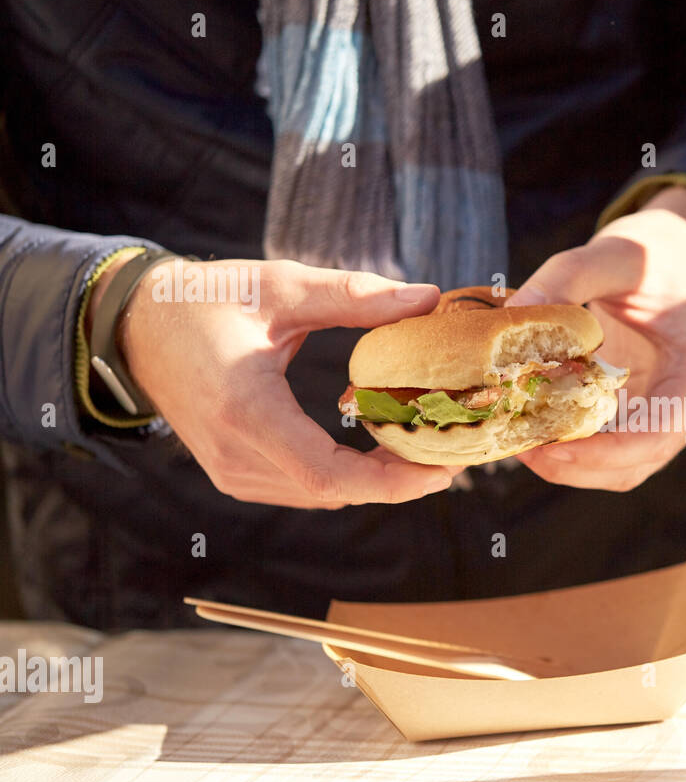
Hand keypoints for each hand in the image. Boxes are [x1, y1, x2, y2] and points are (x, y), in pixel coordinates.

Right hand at [102, 256, 460, 507]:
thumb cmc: (206, 300)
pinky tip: (380, 447)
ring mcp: (231, 472)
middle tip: (452, 455)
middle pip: (333, 491)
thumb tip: (427, 297)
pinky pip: (303, 488)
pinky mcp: (234, 474)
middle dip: (398, 481)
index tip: (443, 469)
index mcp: (246, 410)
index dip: (392, 482)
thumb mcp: (282, 286)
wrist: (137, 326)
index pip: (328, 474)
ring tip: (425, 447)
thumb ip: (355, 296)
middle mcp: (235, 454)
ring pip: (321, 496)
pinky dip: (347, 475)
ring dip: (375, 480)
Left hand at [506, 185, 685, 490]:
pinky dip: (575, 447)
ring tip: (517, 435)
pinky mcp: (653, 418)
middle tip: (514, 441)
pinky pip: (614, 451)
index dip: (603, 454)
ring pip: (623, 468)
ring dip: (570, 463)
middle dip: (574, 464)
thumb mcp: (615, 252)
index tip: (548, 446)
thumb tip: (514, 315)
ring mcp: (678, 416)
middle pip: (636, 462)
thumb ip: (565, 279)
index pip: (659, 433)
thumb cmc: (660, 252)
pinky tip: (535, 424)